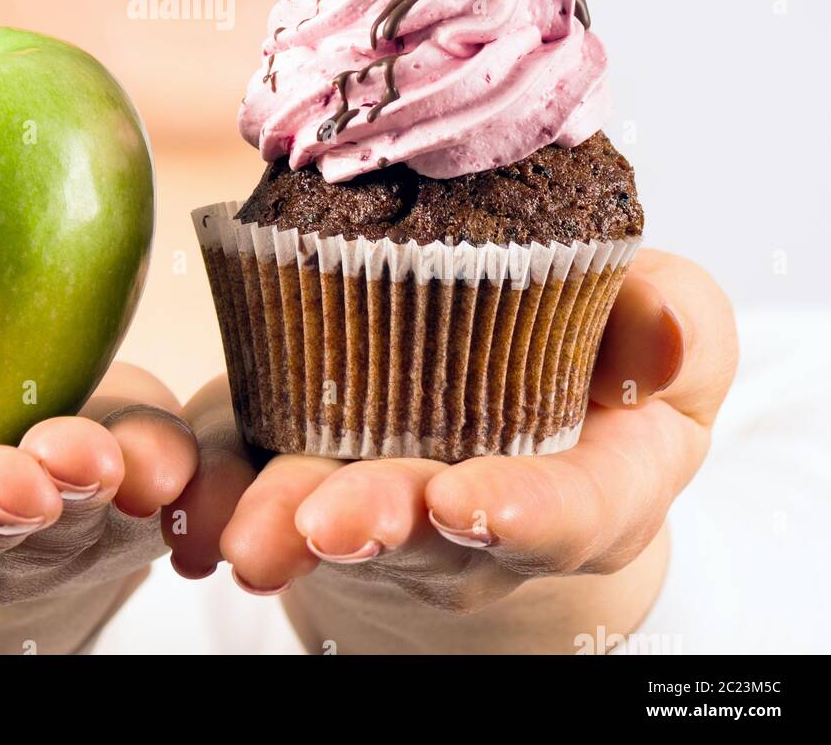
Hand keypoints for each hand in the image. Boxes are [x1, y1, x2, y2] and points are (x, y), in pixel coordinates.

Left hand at [168, 249, 735, 616]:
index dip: (522, 515)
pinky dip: (223, 491)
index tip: (465, 501)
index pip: (571, 516)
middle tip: (324, 522)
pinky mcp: (316, 463)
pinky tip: (185, 499)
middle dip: (379, 524)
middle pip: (433, 536)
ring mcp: (395, 501)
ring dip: (285, 521)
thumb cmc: (606, 347)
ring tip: (241, 531)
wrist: (517, 378)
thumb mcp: (663, 326)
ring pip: (337, 519)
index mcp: (592, 483)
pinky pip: (264, 484)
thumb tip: (663, 327)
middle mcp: (484, 513)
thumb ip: (677, 326)